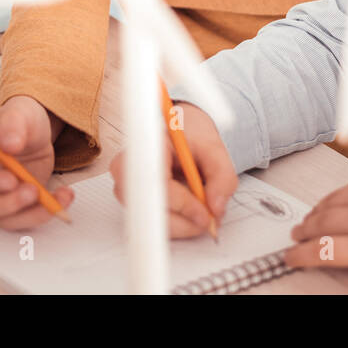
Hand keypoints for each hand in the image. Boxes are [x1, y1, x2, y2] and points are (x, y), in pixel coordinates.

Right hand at [0, 94, 73, 229]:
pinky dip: (42, 214)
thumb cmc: (20, 120)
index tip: (11, 180)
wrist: (34, 133)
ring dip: (27, 214)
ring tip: (54, 198)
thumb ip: (13, 124)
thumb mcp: (20, 112)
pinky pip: (20, 220)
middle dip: (4, 204)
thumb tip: (9, 145)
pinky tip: (61, 199)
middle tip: (32, 191)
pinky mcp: (9, 207)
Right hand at [109, 102, 237, 238]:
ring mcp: (126, 188)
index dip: (183, 206)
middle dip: (187, 222)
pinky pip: (155, 222)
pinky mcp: (132, 202)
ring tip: (201, 206)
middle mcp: (126, 170)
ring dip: (184, 223)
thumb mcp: (211, 145)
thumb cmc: (186, 129)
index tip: (205, 216)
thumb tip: (216, 208)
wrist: (171, 124)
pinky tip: (188, 205)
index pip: (158, 185)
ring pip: (154, 223)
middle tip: (211, 219)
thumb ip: (221, 175)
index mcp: (144, 147)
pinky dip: (177, 221)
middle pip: (152, 212)